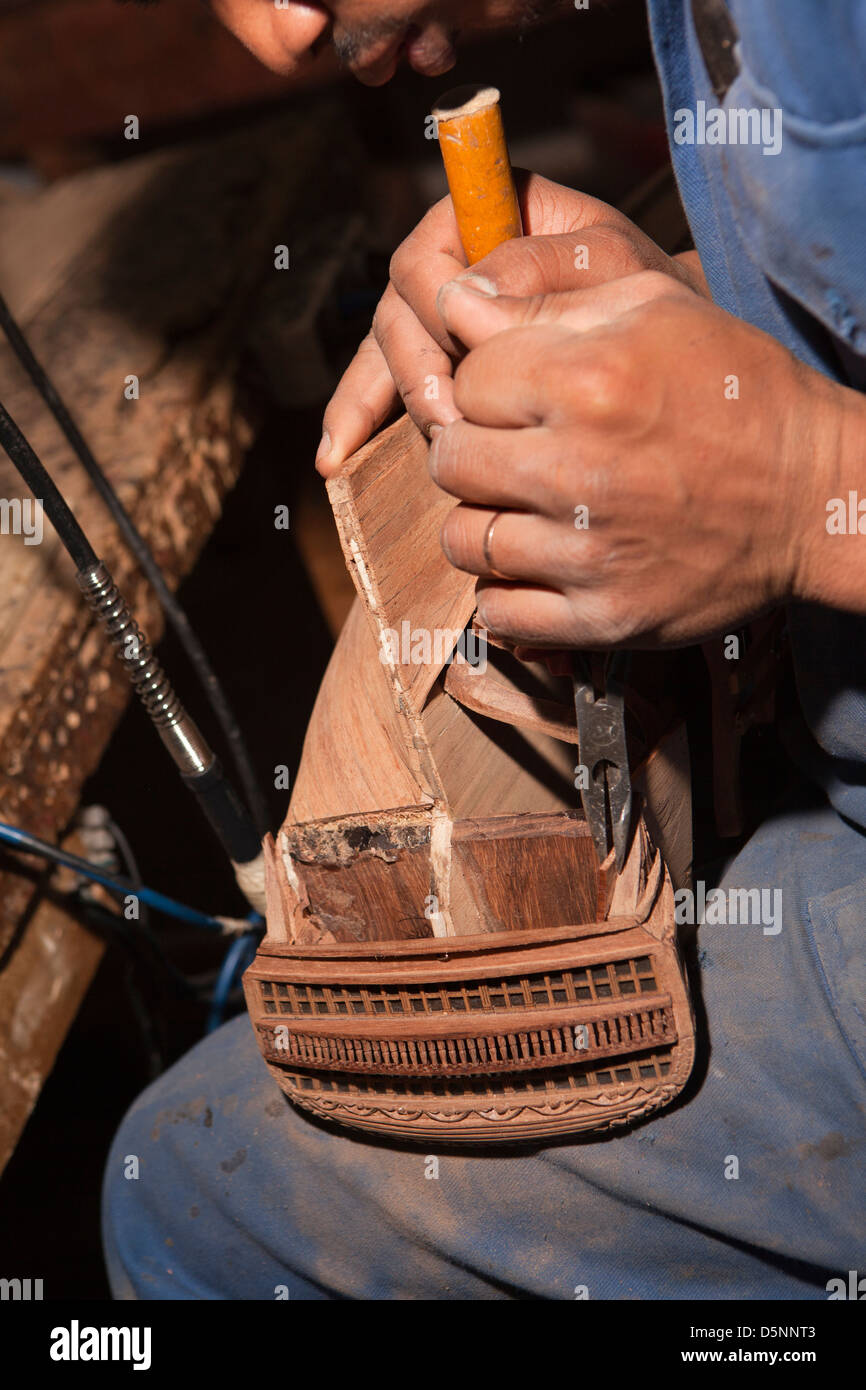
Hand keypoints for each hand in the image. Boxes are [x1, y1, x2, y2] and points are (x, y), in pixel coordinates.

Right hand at [317, 172, 707, 475]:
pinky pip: (376, 387)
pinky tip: (335, 462)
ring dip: (391, 400)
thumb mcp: (618, 270)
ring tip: (434, 443)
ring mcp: (436, 316)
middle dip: (418, 368)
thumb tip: (466, 297)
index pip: (427, 255)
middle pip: (398, 309)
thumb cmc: (652, 302)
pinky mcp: (431, 366)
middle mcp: (451, 261)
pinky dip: (355, 421)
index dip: (433, 305)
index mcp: (488, 215)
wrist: (670, 357)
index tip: (465, 356)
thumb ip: (547, 267)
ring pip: (384, 352)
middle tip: (453, 420)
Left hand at [428, 270, 839, 648]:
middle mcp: (581, 472)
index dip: (486, 383)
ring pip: (463, 541)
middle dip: (471, 449)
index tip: (518, 394)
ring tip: (524, 507)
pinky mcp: (603, 619)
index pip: (467, 381)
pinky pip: (500, 612)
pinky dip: (506, 590)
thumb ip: (546, 299)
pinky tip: (538, 562)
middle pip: (450, 461)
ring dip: (482, 522)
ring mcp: (590, 557)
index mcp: (591, 381)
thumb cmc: (738, 393)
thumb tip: (451, 302)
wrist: (814, 497)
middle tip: (512, 450)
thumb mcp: (657, 309)